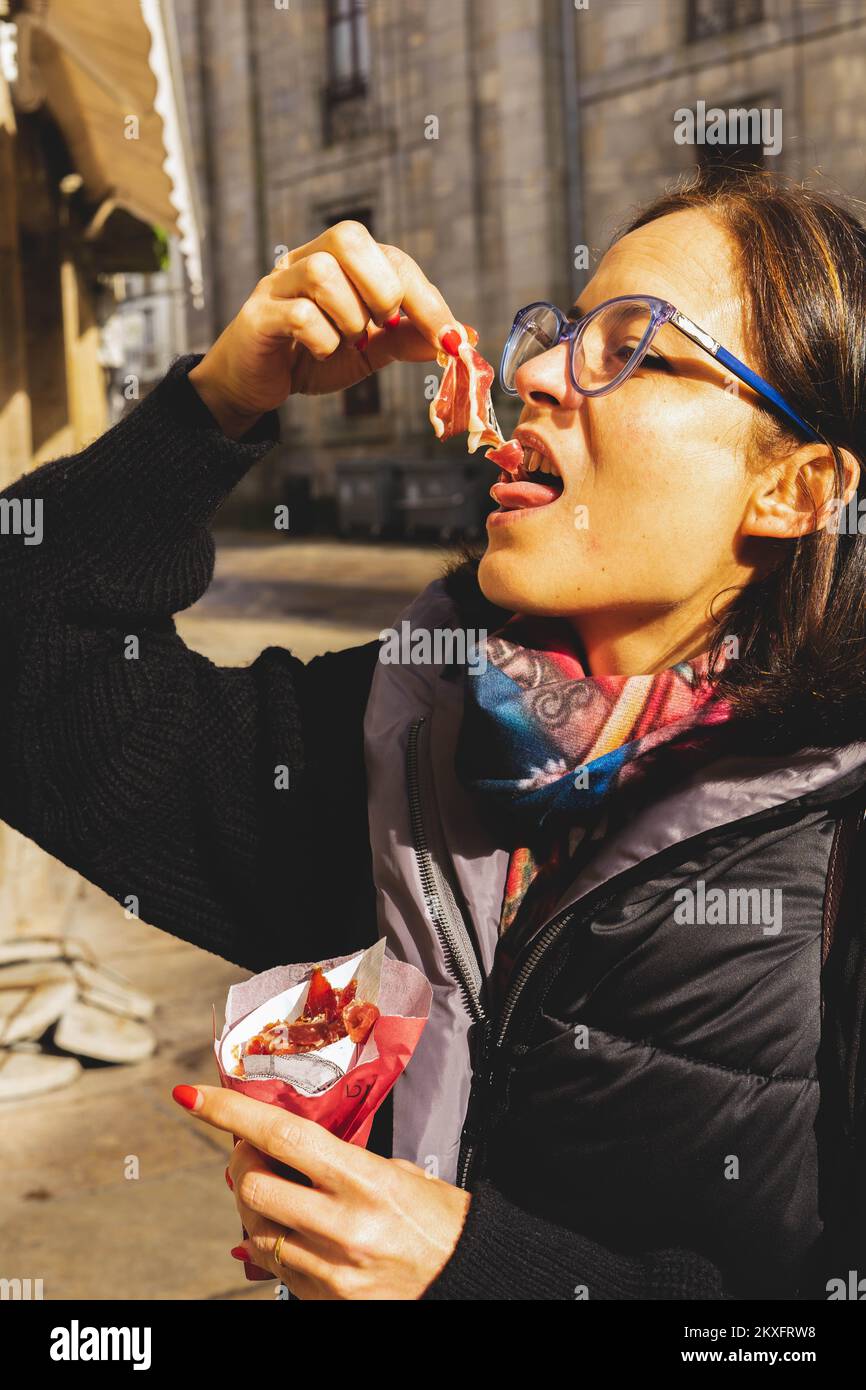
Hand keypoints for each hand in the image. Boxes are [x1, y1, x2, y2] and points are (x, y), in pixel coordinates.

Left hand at [172, 1083, 470, 1299]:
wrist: (467, 1276)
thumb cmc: (436, 1218)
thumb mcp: (395, 1172)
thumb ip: (338, 1159)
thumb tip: (277, 1147)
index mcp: (364, 1181)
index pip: (282, 1135)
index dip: (231, 1113)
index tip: (194, 1097)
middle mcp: (344, 1226)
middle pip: (254, 1185)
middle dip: (241, 1163)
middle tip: (250, 1151)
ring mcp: (332, 1270)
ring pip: (255, 1230)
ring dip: (252, 1205)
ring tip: (271, 1190)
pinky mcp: (328, 1301)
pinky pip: (276, 1268)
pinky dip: (272, 1244)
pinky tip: (289, 1230)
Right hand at [188, 220, 463, 436]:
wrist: (255, 384)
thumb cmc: (312, 357)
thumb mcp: (370, 350)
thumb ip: (408, 338)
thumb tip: (460, 337)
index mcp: (341, 263)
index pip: (391, 258)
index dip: (425, 296)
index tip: (450, 336)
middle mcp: (307, 260)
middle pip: (349, 237)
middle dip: (382, 288)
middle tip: (382, 325)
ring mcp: (279, 284)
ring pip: (321, 271)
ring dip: (349, 314)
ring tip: (347, 339)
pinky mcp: (259, 315)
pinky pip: (299, 315)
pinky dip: (323, 339)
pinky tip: (321, 351)